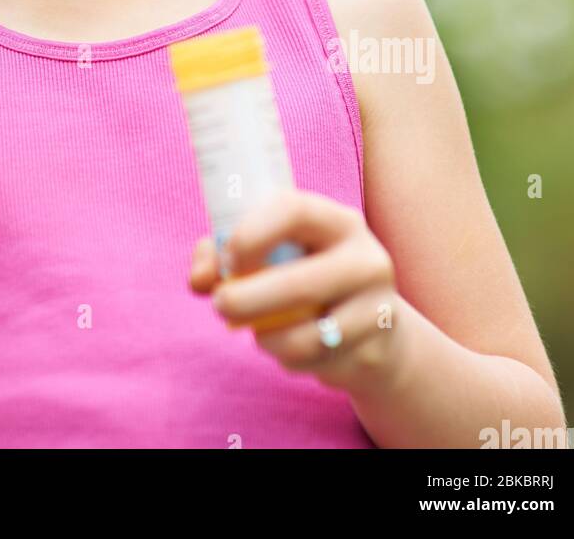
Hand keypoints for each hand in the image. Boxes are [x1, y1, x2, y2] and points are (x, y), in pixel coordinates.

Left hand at [189, 188, 404, 391]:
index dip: (251, 234)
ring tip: (256, 329)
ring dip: (265, 337)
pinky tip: (287, 345)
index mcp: (338, 221)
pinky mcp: (373, 352)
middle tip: (218, 303)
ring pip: (305, 336)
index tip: (227, 258)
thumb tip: (197, 278)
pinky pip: (314, 362)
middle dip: (246, 299)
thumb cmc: (306, 273)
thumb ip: (225, 254)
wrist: (374, 326)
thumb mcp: (274, 251)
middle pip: (299, 284)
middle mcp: (366, 260)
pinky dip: (286, 358)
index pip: (293, 211)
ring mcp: (376, 309)